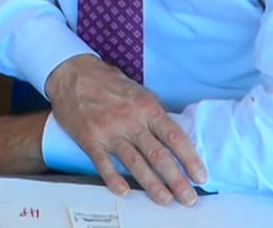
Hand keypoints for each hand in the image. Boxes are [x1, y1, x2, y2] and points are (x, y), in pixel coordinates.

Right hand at [45, 54, 206, 204]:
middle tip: (188, 198)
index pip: (174, 137)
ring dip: (152, 184)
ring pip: (134, 163)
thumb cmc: (108, 82)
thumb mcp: (138, 91)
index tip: (200, 176)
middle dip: (176, 179)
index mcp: (146, 107)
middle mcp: (130, 120)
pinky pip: (103, 163)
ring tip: (165, 200)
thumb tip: (173, 136)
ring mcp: (109, 131)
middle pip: (158, 155)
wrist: (72, 72)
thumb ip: (154, 113)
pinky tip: (124, 191)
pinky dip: (113, 178)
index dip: (190, 159)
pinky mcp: (89, 138)